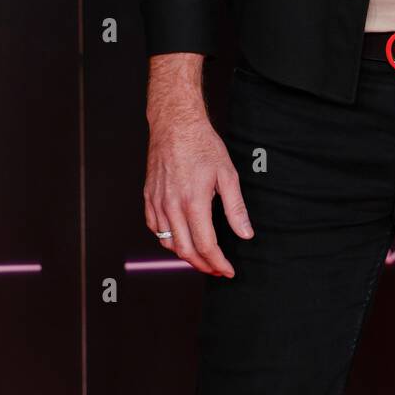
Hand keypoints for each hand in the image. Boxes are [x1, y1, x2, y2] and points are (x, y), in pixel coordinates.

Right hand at [143, 109, 253, 276]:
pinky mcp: (148, 198)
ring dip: (185, 254)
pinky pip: (155, 229)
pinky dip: (167, 239)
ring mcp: (157, 203)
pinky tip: (180, 237)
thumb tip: (245, 234)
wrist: (175, 125)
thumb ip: (236, 208)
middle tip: (217, 269)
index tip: (228, 270)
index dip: (218, 263)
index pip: (206, 246)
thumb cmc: (203, 145)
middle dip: (203, 265)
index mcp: (194, 202)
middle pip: (185, 250)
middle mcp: (172, 206)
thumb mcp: (227, 174)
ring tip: (202, 256)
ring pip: (167, 243)